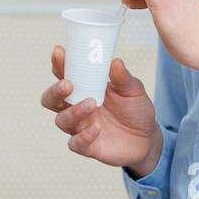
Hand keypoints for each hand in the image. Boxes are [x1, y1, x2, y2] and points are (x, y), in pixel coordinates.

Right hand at [40, 45, 161, 177]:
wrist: (147, 138)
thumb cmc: (135, 109)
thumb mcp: (133, 90)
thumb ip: (123, 77)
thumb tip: (115, 62)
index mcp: (84, 89)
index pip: (64, 75)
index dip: (58, 64)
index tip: (59, 52)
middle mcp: (76, 107)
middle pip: (51, 100)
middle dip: (55, 91)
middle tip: (68, 84)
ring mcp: (80, 127)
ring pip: (61, 120)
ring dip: (73, 112)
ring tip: (92, 103)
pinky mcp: (88, 146)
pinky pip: (75, 143)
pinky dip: (83, 136)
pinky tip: (97, 129)